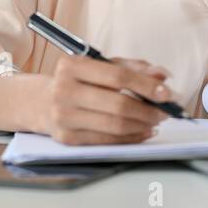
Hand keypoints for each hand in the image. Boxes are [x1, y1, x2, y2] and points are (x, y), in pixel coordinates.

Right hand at [38, 56, 173, 144]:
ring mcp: (64, 117)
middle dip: (149, 110)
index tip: (167, 93)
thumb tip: (162, 75)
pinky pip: (108, 141)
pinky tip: (143, 131)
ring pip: (115, 125)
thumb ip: (131, 67)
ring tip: (156, 120)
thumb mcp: (99, 66)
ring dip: (143, 125)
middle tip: (167, 111)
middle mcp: (64, 90)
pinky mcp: (67, 138)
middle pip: (118, 104)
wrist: (39, 102)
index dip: (146, 85)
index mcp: (72, 66)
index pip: (117, 76)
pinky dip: (131, 137)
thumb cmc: (77, 81)